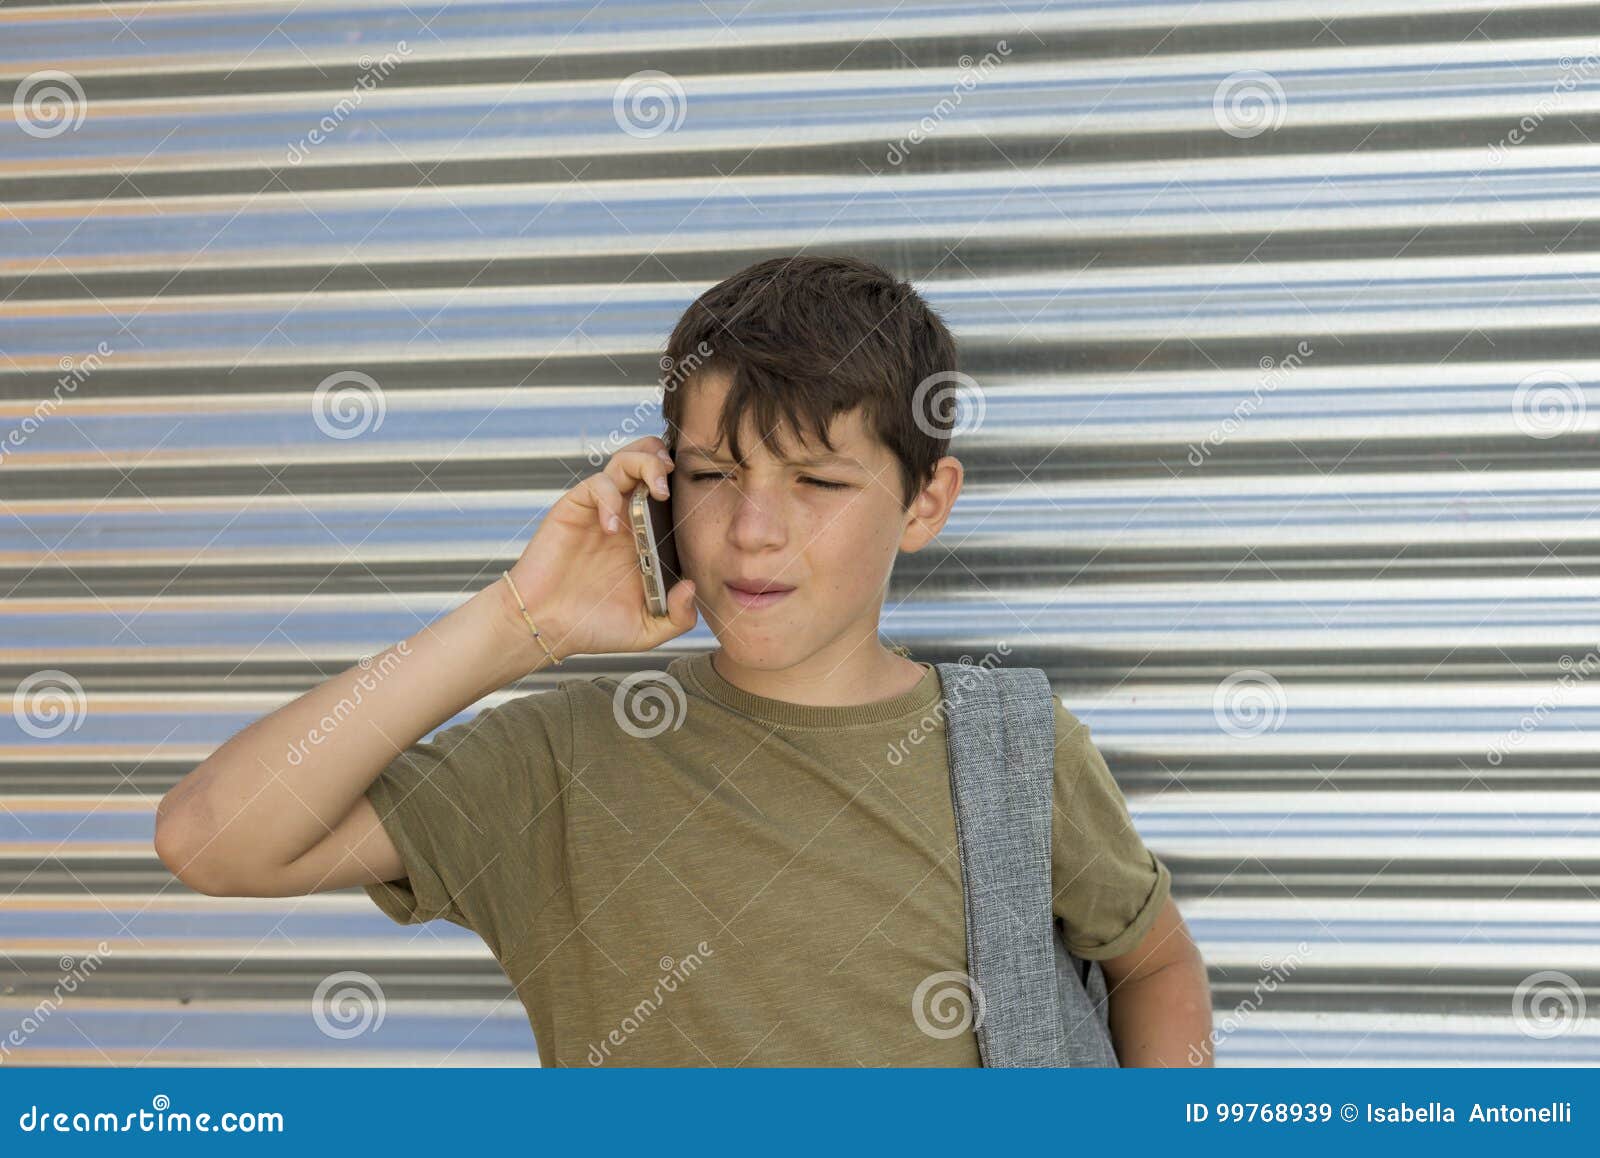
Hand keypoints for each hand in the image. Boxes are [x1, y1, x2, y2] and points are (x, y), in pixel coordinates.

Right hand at [500, 435, 696, 663]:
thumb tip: (693, 586)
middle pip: (650, 462)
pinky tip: (611, 528)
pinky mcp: (574, 508)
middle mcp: (627, 518)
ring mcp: (601, 510)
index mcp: (648, 538)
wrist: (546, 626)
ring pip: (625, 461)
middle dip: (666, 460)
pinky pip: (596, 484)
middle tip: (674, 483)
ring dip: (645, 464)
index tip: (704, 496)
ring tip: (657, 491)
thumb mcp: (647, 629)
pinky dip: (609, 498)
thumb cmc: (592, 626)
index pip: (673, 495)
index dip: (687, 486)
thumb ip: (678, 616)